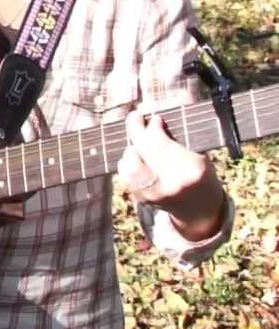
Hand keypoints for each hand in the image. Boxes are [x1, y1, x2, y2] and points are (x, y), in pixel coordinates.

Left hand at [117, 112, 226, 240]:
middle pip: (142, 151)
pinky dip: (127, 162)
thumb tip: (158, 116)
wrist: (201, 211)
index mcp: (192, 171)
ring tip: (140, 141)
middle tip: (136, 116)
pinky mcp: (142, 200)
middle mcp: (170, 184)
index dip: (153, 127)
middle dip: (136, 130)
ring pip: (129, 163)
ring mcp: (154, 195)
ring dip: (131, 148)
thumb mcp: (200, 156)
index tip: (153, 117)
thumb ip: (177, 139)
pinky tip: (135, 156)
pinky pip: (126, 176)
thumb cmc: (202, 177)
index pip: (162, 144)